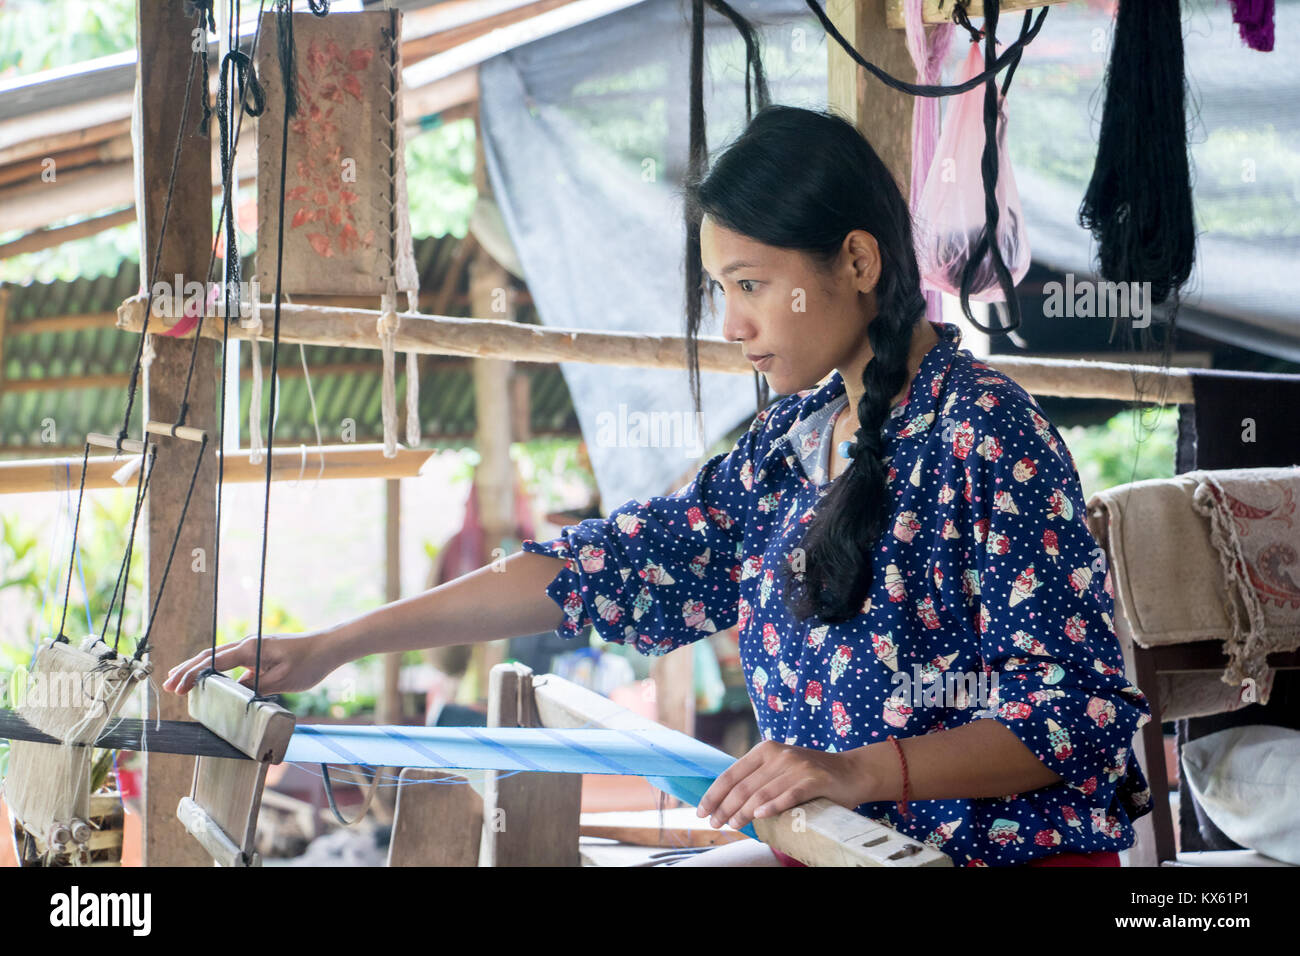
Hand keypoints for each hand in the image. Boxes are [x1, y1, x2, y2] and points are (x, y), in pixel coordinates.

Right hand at [162, 629, 342, 696]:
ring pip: (219, 659)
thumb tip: (234, 692)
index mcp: (249, 648)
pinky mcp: (260, 655)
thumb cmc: (308, 662)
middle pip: (209, 656)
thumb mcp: (281, 679)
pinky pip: (232, 664)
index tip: (176, 687)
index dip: (192, 675)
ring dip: (199, 670)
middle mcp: (247, 645)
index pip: (212, 662)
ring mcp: (253, 649)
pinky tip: (211, 683)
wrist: (328, 647)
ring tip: (180, 681)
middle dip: (187, 670)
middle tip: (168, 684)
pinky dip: (216, 672)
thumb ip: (255, 686)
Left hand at [696, 739, 880, 831]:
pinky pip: (789, 794)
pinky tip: (760, 815)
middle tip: (715, 824)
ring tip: (732, 825)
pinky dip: (773, 806)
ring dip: (743, 811)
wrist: (852, 772)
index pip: (732, 774)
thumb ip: (759, 779)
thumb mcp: (781, 770)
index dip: (714, 794)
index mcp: (765, 750)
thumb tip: (725, 802)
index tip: (702, 811)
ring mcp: (797, 766)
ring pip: (762, 792)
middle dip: (725, 807)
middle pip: (744, 785)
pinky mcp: (814, 779)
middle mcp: (779, 754)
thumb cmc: (811, 777)